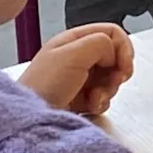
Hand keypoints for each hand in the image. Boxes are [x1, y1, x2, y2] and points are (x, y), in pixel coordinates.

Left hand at [18, 23, 133, 115]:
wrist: (29, 119)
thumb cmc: (43, 85)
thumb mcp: (73, 54)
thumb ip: (101, 43)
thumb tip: (114, 53)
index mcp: (74, 41)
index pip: (112, 32)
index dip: (123, 47)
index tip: (124, 65)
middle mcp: (77, 57)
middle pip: (114, 56)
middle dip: (118, 71)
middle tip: (113, 81)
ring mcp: (79, 79)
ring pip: (111, 78)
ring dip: (109, 89)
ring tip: (95, 97)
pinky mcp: (80, 98)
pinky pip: (103, 96)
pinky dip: (102, 102)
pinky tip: (90, 106)